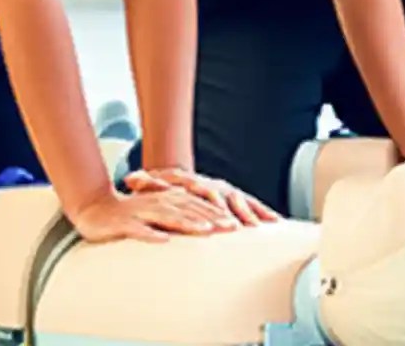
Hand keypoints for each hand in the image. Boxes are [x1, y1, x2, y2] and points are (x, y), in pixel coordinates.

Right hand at [67, 187, 234, 243]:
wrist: (95, 210)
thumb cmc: (132, 214)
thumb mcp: (160, 213)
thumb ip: (182, 216)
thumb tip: (210, 226)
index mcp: (169, 199)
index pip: (199, 206)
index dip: (218, 213)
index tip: (239, 223)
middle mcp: (158, 202)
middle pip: (190, 210)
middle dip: (212, 218)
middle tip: (232, 227)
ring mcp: (141, 212)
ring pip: (168, 217)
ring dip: (188, 223)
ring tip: (206, 231)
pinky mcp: (124, 223)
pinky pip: (139, 229)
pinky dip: (151, 233)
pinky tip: (164, 240)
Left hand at [124, 168, 280, 226]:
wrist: (181, 179)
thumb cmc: (165, 187)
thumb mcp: (153, 183)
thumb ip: (144, 181)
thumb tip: (129, 178)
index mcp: (197, 182)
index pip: (204, 192)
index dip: (209, 204)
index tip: (214, 216)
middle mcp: (215, 185)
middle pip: (226, 197)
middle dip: (233, 211)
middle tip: (238, 226)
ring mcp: (227, 190)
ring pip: (243, 200)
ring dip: (251, 212)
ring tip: (261, 225)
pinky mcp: (236, 197)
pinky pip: (252, 203)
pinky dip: (263, 211)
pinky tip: (274, 221)